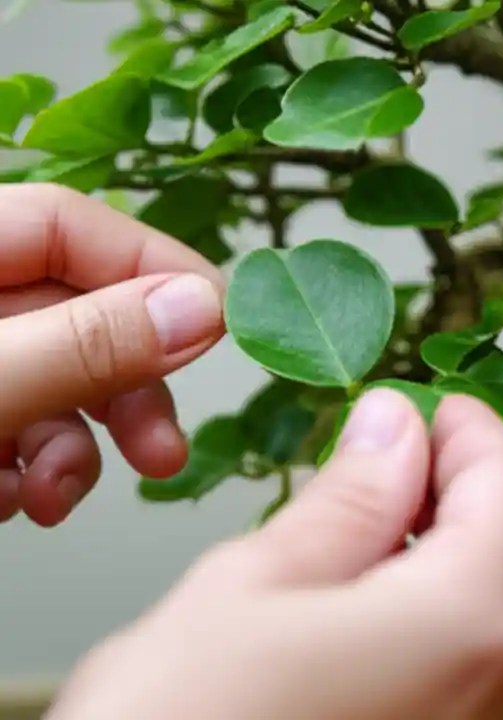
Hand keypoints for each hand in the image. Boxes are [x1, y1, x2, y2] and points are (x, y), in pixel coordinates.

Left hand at [0, 184, 225, 525]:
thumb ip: (86, 345)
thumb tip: (202, 308)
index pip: (72, 225)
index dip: (152, 269)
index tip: (217, 327)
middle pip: (74, 316)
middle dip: (122, 394)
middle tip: (161, 451)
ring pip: (51, 385)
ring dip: (72, 452)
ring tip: (52, 499)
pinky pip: (12, 428)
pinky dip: (21, 472)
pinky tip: (6, 502)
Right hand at [49, 390, 502, 719]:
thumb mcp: (247, 594)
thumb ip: (347, 502)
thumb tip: (393, 432)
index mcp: (472, 625)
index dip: (473, 434)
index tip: (425, 409)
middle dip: (471, 495)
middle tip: (392, 467)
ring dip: (464, 564)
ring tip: (372, 543)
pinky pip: (491, 684)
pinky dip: (453, 634)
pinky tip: (376, 625)